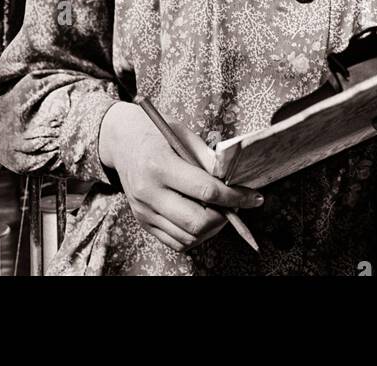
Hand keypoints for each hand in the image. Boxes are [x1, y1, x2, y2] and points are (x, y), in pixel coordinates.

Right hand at [98, 102, 263, 253]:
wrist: (122, 141)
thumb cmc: (157, 134)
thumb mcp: (184, 136)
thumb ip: (208, 160)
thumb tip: (234, 182)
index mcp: (160, 166)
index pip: (206, 191)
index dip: (235, 197)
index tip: (254, 198)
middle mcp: (149, 192)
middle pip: (197, 221)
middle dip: (224, 217)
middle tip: (235, 205)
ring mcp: (144, 211)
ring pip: (189, 236)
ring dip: (212, 228)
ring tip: (220, 210)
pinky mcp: (143, 222)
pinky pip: (176, 241)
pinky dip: (196, 235)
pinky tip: (203, 218)